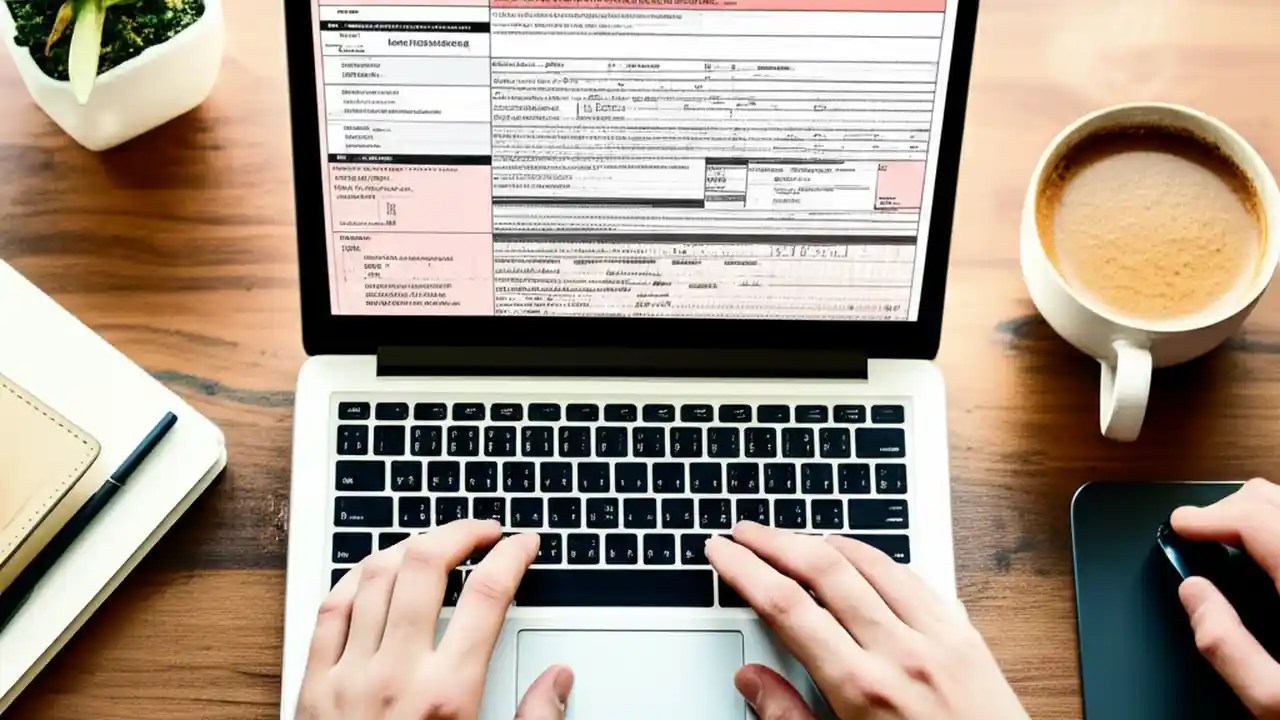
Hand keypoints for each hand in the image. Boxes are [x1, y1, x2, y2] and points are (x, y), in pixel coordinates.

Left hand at [296, 520, 573, 719]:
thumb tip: (558, 680)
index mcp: (449, 695)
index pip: (490, 596)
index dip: (513, 555)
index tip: (524, 543)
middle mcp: (396, 675)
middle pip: (427, 565)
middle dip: (460, 531)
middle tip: (482, 530)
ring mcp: (348, 676)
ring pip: (375, 576)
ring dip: (408, 546)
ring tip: (434, 543)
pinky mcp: (312, 686)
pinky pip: (330, 608)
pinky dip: (354, 577)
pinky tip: (374, 572)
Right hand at [707, 523, 1026, 719]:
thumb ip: (790, 718)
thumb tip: (750, 678)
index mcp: (861, 689)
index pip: (786, 607)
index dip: (744, 570)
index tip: (721, 552)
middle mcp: (900, 654)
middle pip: (825, 570)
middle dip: (776, 542)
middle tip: (746, 531)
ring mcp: (938, 640)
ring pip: (872, 563)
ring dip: (826, 542)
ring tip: (795, 538)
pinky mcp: (967, 637)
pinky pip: (917, 579)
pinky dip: (880, 560)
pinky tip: (862, 560)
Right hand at [1171, 479, 1279, 718]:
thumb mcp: (1275, 703)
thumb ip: (1227, 648)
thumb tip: (1194, 596)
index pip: (1257, 521)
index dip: (1210, 516)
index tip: (1184, 525)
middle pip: (1278, 501)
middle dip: (1233, 507)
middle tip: (1204, 531)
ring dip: (1266, 514)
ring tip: (1238, 535)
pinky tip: (1278, 555)